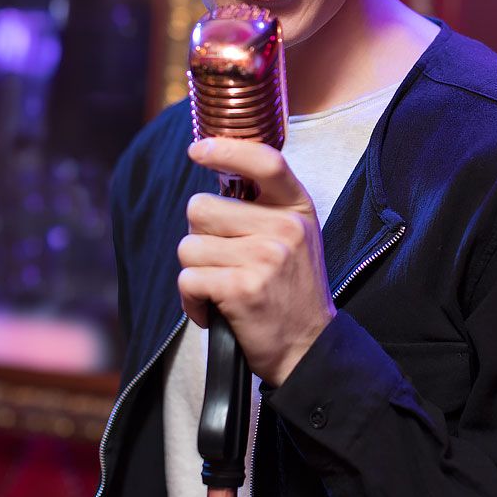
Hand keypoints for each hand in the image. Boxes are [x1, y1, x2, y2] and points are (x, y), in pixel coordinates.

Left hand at [178, 137, 335, 386]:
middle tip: (223, 259)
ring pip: (189, 246)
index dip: (226, 149)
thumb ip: (265, 205)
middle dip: (200, 235)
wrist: (308, 347)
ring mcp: (265, 258)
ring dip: (196, 271)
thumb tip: (215, 170)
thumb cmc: (292, 289)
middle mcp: (284, 228)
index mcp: (297, 208)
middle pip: (201, 207)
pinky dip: (191, 299)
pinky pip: (188, 279)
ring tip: (222, 286)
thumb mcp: (296, 236)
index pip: (265, 161)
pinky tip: (213, 308)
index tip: (199, 150)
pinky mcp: (243, 289)